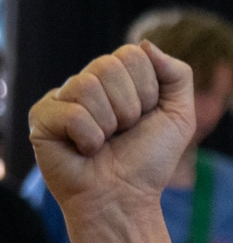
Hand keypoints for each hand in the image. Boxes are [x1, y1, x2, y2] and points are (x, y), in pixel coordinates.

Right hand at [28, 42, 195, 219]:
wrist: (125, 197)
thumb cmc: (149, 160)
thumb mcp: (180, 116)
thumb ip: (177, 76)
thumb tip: (147, 45)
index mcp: (116, 79)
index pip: (132, 54)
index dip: (148, 91)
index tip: (145, 118)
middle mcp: (86, 84)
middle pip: (108, 65)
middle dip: (130, 107)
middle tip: (124, 132)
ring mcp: (61, 99)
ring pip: (87, 86)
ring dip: (109, 124)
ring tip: (105, 143)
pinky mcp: (42, 118)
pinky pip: (71, 112)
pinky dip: (89, 137)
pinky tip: (85, 151)